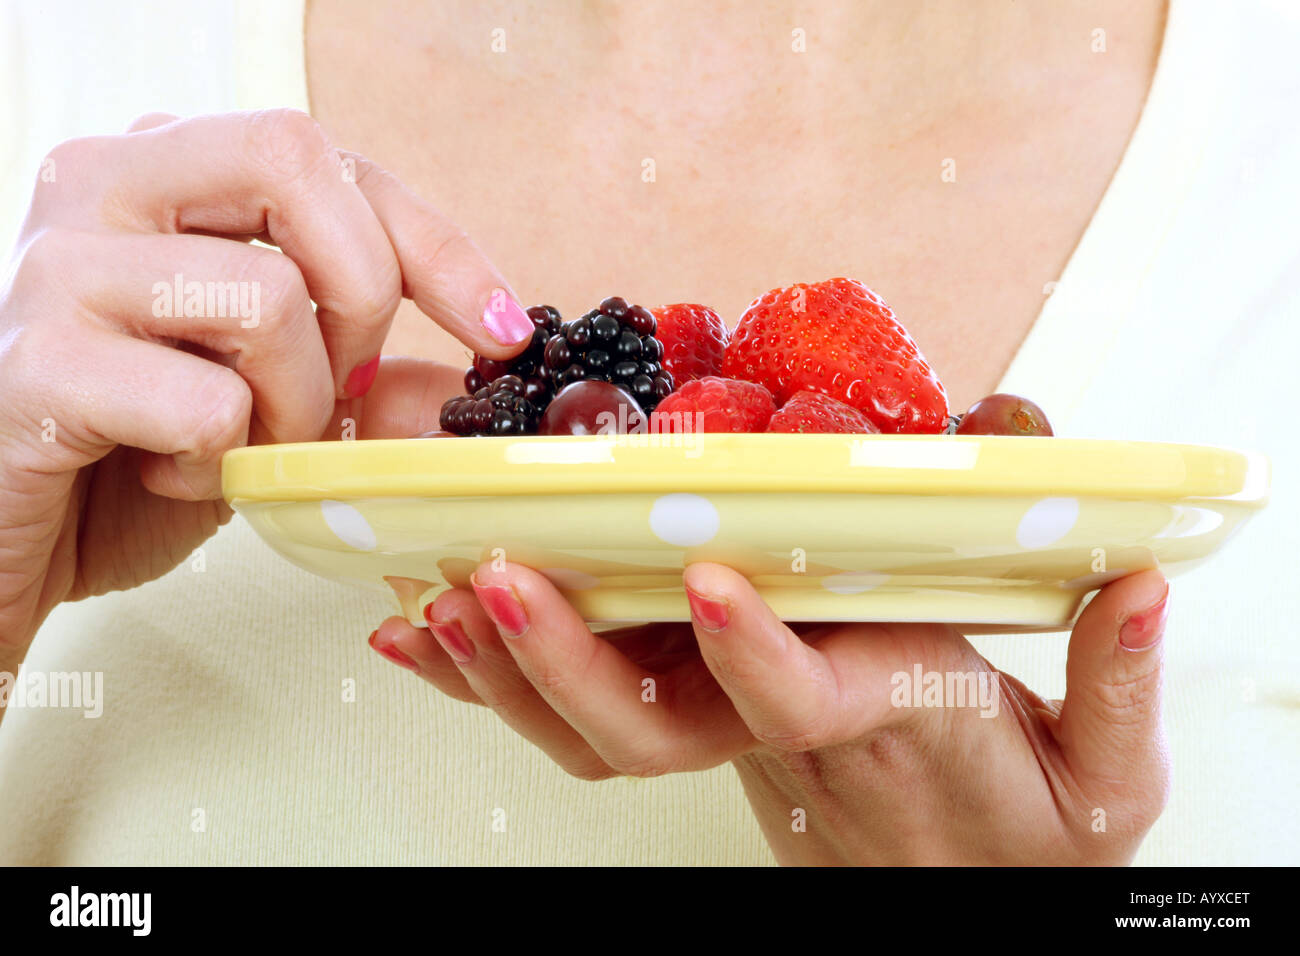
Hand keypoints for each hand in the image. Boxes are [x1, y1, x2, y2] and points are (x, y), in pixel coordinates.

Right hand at [0, 108, 530, 686]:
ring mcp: (57, 267)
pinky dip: (217, 462)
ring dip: (294, 403)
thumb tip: (480, 365)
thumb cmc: (145, 451)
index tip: (502, 330)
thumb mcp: (276, 393)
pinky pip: (202, 402)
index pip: (332, 161)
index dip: (438, 245)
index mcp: (167, 171)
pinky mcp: (32, 367)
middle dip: (363, 293)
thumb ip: (365, 363)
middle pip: (295, 163)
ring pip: (266, 296)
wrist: (15, 537)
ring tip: (243, 444)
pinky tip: (171, 474)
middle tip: (335, 386)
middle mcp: (104, 183)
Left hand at [371, 562, 1170, 864]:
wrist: (963, 864)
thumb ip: (1116, 682)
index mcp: (874, 720)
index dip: (755, 653)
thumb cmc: (1023, 813)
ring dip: (508, 667)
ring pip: (595, 729)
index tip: (712, 579)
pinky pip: (580, 708)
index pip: (803, 702)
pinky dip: (499, 673)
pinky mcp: (696, 713)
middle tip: (498, 577)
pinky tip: (433, 631)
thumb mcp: (1106, 773)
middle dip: (565, 662)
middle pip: (652, 729)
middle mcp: (773, 732)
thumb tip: (1138, 585)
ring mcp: (722, 732)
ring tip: (434, 603)